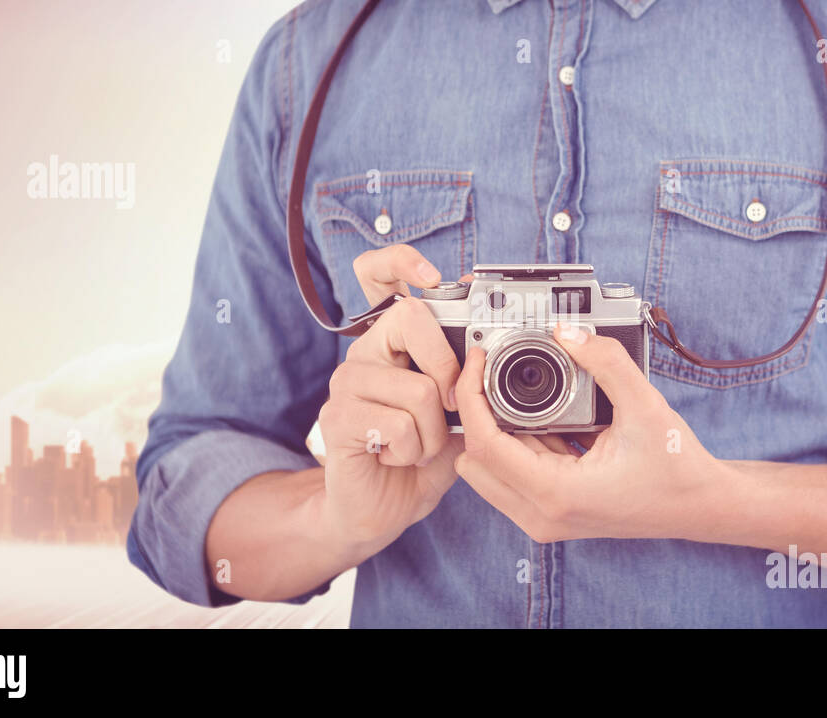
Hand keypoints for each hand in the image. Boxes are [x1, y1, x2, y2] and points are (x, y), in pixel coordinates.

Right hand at [317, 245, 463, 551]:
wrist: (379, 511)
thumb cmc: (417, 459)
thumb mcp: (454, 416)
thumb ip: (469, 384)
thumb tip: (489, 355)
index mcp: (390, 343)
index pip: (377, 274)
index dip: (402, 261)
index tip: (432, 275)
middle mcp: (364, 354)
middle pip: (411, 320)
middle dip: (447, 371)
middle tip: (445, 408)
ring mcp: (346, 384)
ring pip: (419, 388)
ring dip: (433, 433)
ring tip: (417, 446)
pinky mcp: (337, 419)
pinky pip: (400, 425)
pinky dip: (413, 451)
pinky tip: (396, 457)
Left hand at [453, 322, 718, 542]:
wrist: (701, 506)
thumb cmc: (679, 467)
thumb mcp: (646, 406)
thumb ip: (607, 362)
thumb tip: (568, 332)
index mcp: (557, 493)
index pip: (484, 444)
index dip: (472, 396)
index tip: (479, 361)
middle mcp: (543, 514)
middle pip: (473, 463)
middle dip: (476, 416)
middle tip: (491, 376)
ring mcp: (545, 519)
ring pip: (488, 471)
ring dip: (495, 431)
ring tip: (520, 395)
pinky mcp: (552, 512)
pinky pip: (512, 476)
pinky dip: (517, 445)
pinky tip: (548, 420)